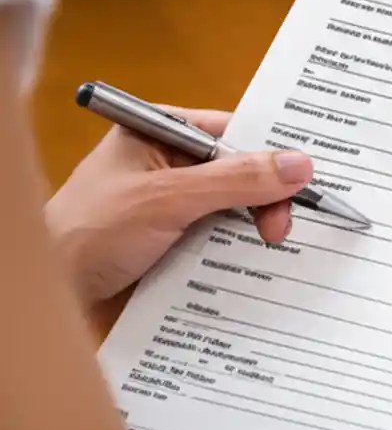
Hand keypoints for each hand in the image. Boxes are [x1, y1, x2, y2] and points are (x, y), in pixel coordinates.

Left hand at [45, 106, 313, 306]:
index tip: (303, 185)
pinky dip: (239, 253)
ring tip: (268, 249)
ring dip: (254, 231)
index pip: (235, 133)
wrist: (49, 296)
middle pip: (242, 174)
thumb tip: (300, 164)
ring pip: (236, 210)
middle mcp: (170, 164)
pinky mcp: (175, 242)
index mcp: (161, 133)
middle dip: (266, 201)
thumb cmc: (87, 234)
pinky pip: (223, 240)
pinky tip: (253, 266)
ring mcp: (173, 205)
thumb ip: (236, 180)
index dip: (273, 157)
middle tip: (277, 231)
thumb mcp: (168, 200)